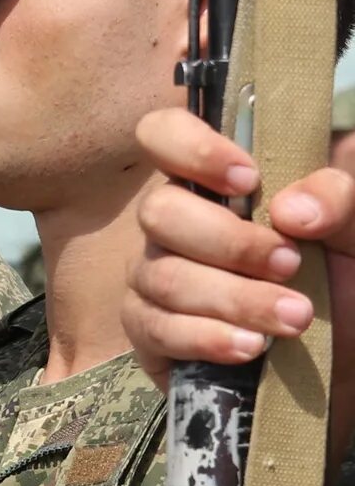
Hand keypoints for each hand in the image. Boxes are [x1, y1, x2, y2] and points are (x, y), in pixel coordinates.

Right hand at [125, 107, 354, 393]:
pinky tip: (251, 347)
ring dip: (234, 298)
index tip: (249, 180)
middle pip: (159, 212)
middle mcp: (175, 223)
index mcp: (217, 180)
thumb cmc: (345, 274)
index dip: (190, 149)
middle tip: (291, 263)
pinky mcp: (151, 331)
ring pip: (163, 276)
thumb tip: (291, 211)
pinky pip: (154, 328)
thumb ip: (341, 198)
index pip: (163, 134)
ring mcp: (155, 276)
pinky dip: (206, 337)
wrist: (342, 351)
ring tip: (296, 318)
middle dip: (229, 242)